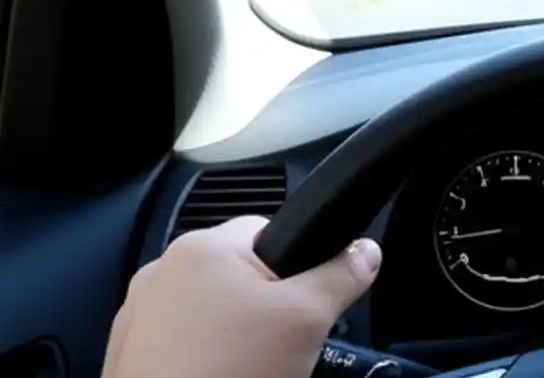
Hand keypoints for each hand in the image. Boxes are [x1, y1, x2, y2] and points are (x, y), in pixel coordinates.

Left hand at [102, 215, 380, 377]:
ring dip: (237, 333)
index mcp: (202, 247)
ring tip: (249, 369)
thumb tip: (364, 252)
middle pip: (243, 274)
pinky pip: (186, 341)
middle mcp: (162, 271)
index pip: (271, 228)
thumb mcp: (307, 320)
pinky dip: (206, 356)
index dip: (301, 264)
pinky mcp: (131, 353)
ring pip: (214, 311)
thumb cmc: (226, 374)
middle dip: (268, 305)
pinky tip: (221, 377)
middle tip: (281, 345)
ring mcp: (140, 315)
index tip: (307, 303)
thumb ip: (341, 275)